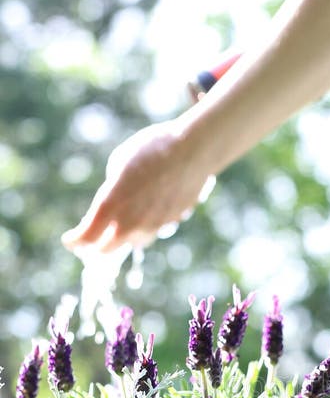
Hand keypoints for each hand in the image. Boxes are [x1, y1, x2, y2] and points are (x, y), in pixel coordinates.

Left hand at [62, 119, 210, 253]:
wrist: (192, 151)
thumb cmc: (152, 149)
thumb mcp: (120, 164)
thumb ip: (112, 191)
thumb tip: (111, 207)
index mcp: (112, 203)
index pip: (88, 235)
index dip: (75, 241)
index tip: (70, 240)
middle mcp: (132, 220)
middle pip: (107, 249)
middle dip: (96, 246)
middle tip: (91, 240)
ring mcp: (153, 225)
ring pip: (133, 241)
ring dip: (123, 236)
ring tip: (121, 223)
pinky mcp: (171, 223)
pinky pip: (152, 230)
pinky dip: (145, 226)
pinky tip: (148, 209)